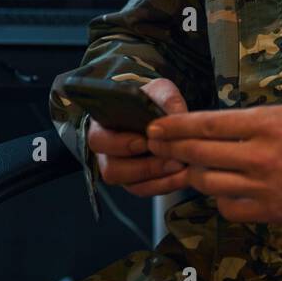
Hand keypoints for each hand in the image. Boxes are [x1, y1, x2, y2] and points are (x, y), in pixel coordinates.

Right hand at [86, 77, 189, 196]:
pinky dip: (164, 185)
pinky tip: (183, 176)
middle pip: (112, 170)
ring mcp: (121, 170)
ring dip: (157, 178)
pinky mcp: (137, 181)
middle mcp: (106, 152)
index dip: (119, 144)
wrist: (157, 112)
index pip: (98, 140)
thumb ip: (166, 99)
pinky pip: (146, 190)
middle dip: (144, 167)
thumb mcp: (158, 90)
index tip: (144, 142)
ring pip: (130, 184)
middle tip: (171, 159)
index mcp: (102, 126)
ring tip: (181, 167)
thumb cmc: (151, 100)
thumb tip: (177, 116)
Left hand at [146, 103, 281, 226]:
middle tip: (157, 146)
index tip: (156, 127)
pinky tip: (225, 189)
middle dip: (172, 149)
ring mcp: (261, 186)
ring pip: (207, 182)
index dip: (175, 127)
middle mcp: (259, 155)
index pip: (207, 124)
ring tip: (190, 168)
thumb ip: (253, 120)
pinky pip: (227, 207)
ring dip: (194, 174)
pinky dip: (220, 198)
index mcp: (265, 124)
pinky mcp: (267, 212)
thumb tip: (216, 127)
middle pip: (199, 153)